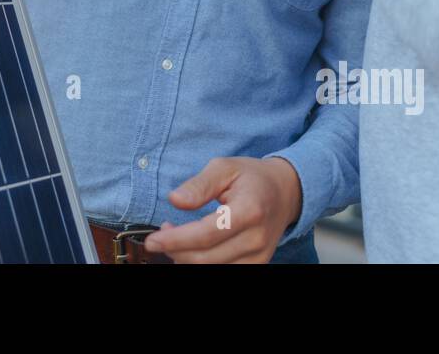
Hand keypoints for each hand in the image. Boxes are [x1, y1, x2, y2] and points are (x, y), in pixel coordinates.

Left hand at [141, 156, 302, 262]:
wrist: (285, 192)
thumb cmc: (252, 177)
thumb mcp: (224, 167)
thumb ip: (199, 184)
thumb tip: (175, 200)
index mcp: (249, 210)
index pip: (206, 234)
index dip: (175, 240)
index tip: (153, 239)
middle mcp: (257, 239)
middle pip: (205, 258)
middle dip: (175, 250)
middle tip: (160, 235)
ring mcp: (259, 256)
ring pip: (211, 270)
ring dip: (186, 258)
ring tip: (177, 237)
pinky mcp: (257, 265)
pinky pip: (222, 272)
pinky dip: (202, 262)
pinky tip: (193, 247)